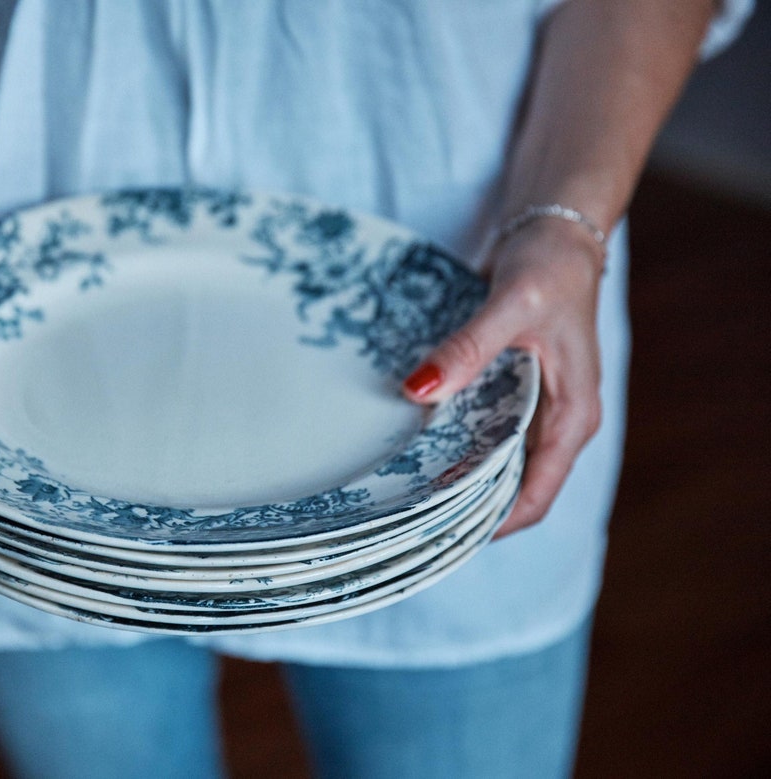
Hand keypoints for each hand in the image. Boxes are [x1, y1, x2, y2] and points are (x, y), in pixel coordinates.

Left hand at [402, 218, 604, 537]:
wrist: (555, 232)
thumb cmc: (551, 267)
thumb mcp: (514, 305)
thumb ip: (469, 349)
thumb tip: (420, 390)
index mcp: (573, 416)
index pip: (537, 495)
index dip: (496, 523)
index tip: (444, 533)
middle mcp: (557, 422)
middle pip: (514, 487)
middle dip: (468, 505)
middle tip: (409, 513)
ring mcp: (535, 409)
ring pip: (496, 461)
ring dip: (458, 474)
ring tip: (406, 486)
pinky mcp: (513, 391)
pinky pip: (484, 431)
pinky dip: (455, 441)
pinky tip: (416, 442)